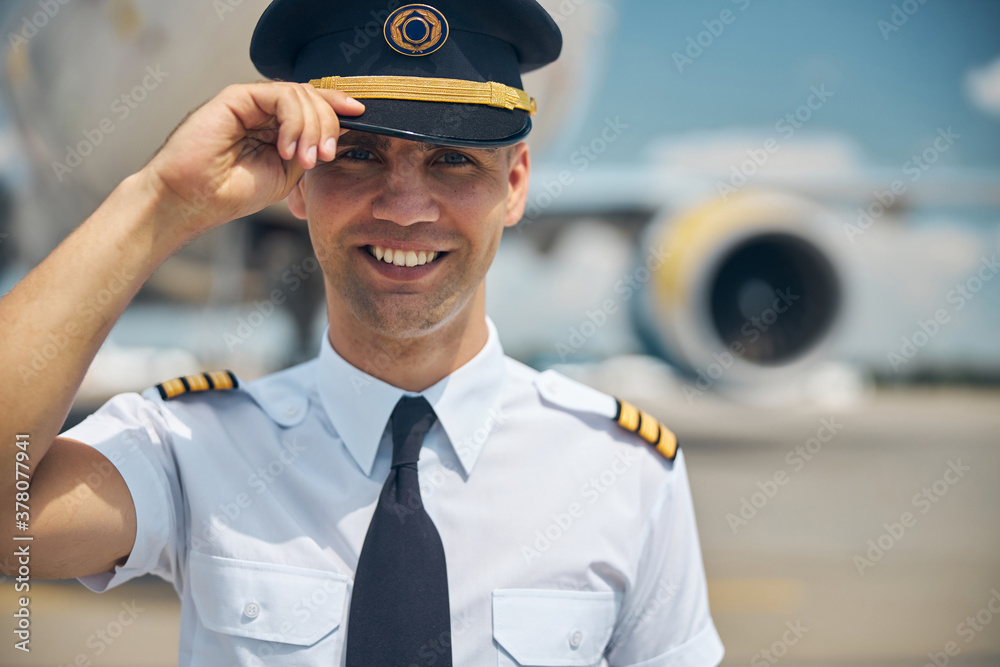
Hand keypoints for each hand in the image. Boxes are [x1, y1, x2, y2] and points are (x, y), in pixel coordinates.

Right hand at [142, 81, 364, 235]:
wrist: (193, 199)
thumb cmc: (234, 191)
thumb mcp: (288, 173)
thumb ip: (310, 148)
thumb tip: (342, 131)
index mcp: (277, 126)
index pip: (314, 106)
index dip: (339, 106)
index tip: (362, 116)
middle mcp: (265, 110)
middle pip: (313, 98)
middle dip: (329, 125)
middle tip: (325, 157)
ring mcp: (251, 102)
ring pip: (301, 95)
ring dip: (313, 128)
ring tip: (305, 160)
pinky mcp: (237, 97)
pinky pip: (280, 96)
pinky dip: (294, 122)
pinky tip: (288, 148)